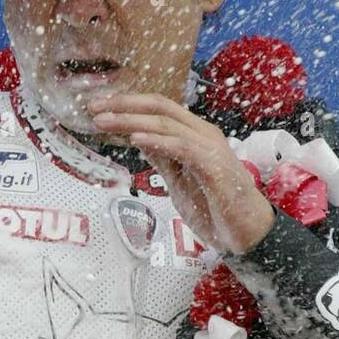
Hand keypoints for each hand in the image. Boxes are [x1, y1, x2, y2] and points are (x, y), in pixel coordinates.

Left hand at [88, 91, 274, 254]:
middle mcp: (202, 134)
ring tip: (104, 121)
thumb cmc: (216, 208)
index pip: (157, 110)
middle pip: (160, 108)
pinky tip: (135, 140)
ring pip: (167, 125)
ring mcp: (209, 148)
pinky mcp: (213, 166)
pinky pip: (181, 147)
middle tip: (93, 107)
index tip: (97, 108)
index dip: (126, 105)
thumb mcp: (178, 181)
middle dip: (123, 104)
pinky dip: (157, 141)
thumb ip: (162, 160)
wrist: (246, 234)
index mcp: (193, 135)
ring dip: (132, 121)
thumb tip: (139, 142)